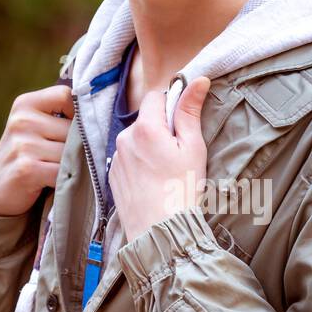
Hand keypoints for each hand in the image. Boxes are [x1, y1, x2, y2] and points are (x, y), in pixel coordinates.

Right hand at [0, 84, 72, 215]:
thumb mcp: (35, 128)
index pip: (65, 96)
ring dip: (71, 165)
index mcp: (24, 104)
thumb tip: (100, 112)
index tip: (76, 129)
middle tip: (65, 159)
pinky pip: (64, 171)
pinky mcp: (27, 169)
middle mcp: (22, 120)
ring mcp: (23, 144)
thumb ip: (60, 116)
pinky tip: (54, 183)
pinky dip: (66, 180)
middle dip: (76, 146)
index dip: (78, 113)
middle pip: (73, 128)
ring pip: (72, 151)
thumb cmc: (26, 158)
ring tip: (58, 171)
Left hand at [109, 77, 210, 242]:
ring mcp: (116, 158)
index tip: (183, 125)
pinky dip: (140, 164)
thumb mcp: (193, 147)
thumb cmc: (181, 190)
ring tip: (165, 173)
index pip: (157, 96)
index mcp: (145, 128)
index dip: (172, 105)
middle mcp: (124, 139)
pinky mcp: (113, 176)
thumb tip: (198, 80)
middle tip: (178, 154)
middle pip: (146, 119)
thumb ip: (190, 111)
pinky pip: (128, 159)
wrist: (160, 231)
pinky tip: (154, 182)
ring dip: (150, 147)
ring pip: (136, 140)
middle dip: (162, 129)